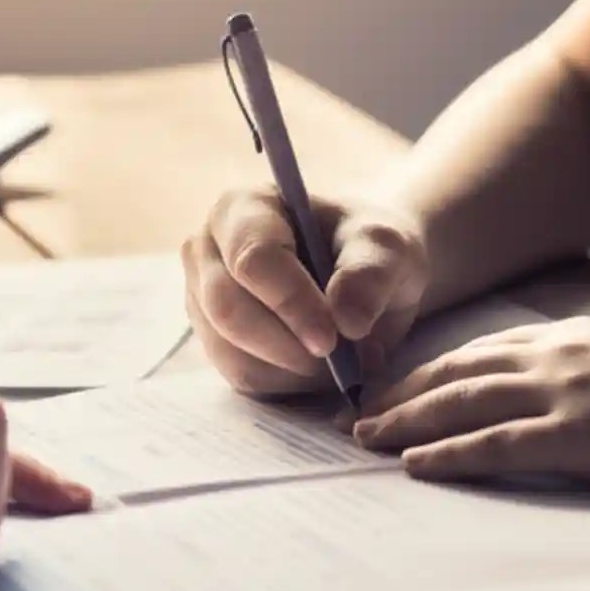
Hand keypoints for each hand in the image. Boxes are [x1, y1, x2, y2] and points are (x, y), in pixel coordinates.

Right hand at [182, 189, 428, 394]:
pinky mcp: (213, 340)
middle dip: (289, 345)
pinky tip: (319, 366)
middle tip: (343, 360)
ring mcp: (202, 298)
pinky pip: (240, 376)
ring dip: (293, 369)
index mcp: (243, 208)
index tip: (333, 337)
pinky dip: (287, 383)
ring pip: (231, 351)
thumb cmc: (369, 251)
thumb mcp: (387, 249)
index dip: (290, 302)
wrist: (366, 277)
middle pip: (228, 309)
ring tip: (343, 360)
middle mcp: (207, 249)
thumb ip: (371, 275)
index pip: (253, 260)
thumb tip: (347, 320)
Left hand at [352, 317, 589, 492]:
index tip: (381, 391)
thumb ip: (574, 367)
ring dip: (405, 421)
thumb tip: (536, 391)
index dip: (420, 375)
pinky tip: (415, 464)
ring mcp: (565, 395)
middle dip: (396, 395)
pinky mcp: (583, 435)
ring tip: (362, 438)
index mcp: (563, 339)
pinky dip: (450, 454)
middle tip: (349, 415)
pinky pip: (499, 445)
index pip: (472, 355)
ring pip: (462, 404)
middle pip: (452, 375)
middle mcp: (552, 359)